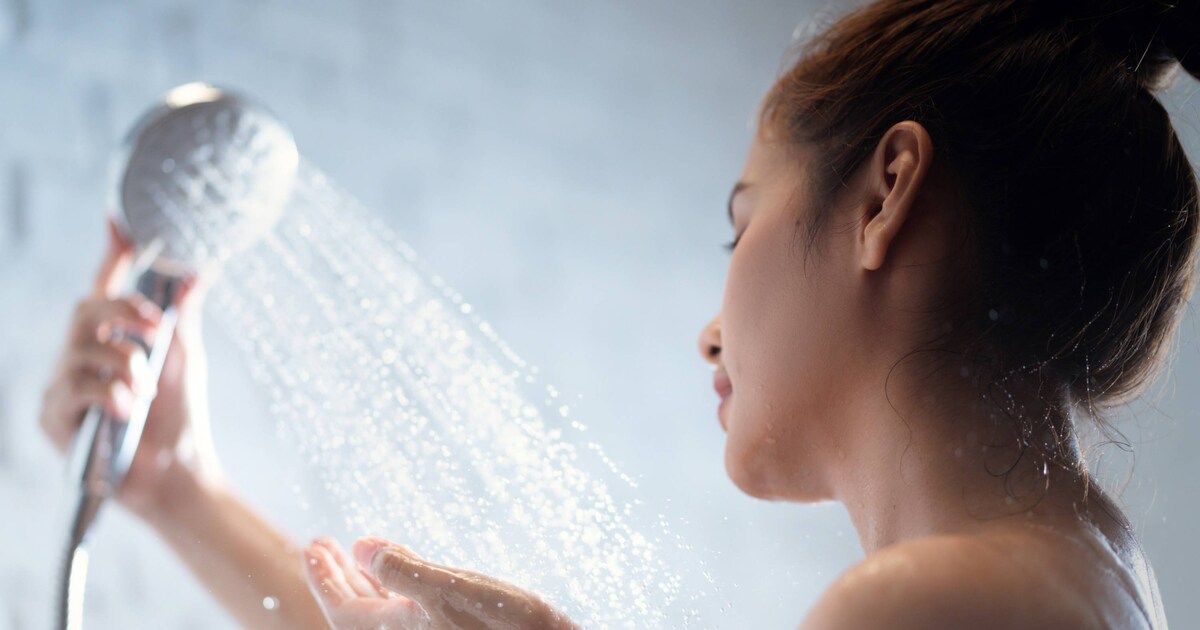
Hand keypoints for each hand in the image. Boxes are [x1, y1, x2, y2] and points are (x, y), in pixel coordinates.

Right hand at [39, 217, 219, 519]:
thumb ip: (181, 315)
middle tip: (156, 327)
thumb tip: (197, 270)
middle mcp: (81, 360)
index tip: (118, 223)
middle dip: (122, 312)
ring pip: (79, 349)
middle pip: (84, 312)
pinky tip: (128, 409)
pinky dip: (107, 393)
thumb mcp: (184, 359)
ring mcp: (64, 389)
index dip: (110, 256)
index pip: (104, 290)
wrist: (178, 472)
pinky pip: (74, 389)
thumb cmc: (180, 418)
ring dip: (123, 363)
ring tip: (145, 388)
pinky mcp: (55, 419)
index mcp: (112, 341)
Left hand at [302, 537, 579, 629]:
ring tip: (353, 555)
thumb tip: (360, 546)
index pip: (342, 607)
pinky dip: (392, 589)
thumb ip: (403, 568)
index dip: (324, 576)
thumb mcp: (450, 589)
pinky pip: (402, 611)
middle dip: (338, 576)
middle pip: (355, 610)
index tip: (313, 545)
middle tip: (321, 545)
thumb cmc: (503, 625)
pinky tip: (398, 575)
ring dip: (363, 581)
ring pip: (379, 611)